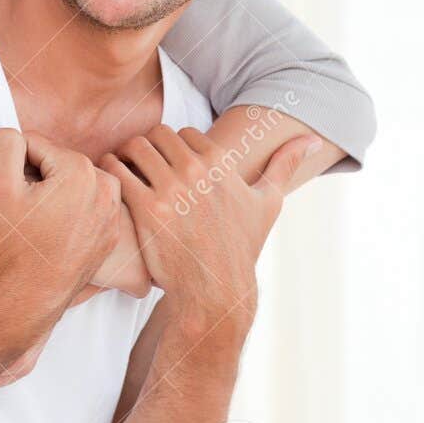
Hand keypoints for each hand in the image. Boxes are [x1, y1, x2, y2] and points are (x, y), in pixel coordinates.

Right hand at [0, 129, 121, 309]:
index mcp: (82, 171)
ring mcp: (112, 214)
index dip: (13, 164)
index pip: (36, 145)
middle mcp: (106, 188)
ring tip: (37, 220)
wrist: (26, 298)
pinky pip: (85, 208)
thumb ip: (6, 143)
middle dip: (36, 178)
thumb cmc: (11, 244)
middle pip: (57, 163)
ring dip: (53, 193)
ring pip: (71, 184)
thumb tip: (16, 135)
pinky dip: (68, 214)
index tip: (10, 192)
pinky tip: (51, 233)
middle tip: (22, 209)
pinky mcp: (110, 234)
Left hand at [101, 126, 320, 328]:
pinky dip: (110, 172)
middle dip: (149, 148)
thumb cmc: (240, 247)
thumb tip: (313, 140)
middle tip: (141, 166)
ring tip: (125, 172)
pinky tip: (115, 186)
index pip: (185, 132)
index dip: (174, 148)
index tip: (169, 167)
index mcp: (222, 164)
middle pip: (157, 135)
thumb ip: (286, 165)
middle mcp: (197, 171)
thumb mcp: (268, 203)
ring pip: (136, 147)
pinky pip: (117, 171)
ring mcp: (171, 189)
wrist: (214, 289)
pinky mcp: (146, 209)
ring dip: (126, 156)